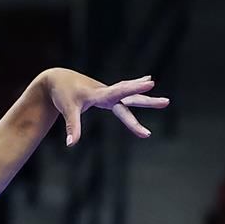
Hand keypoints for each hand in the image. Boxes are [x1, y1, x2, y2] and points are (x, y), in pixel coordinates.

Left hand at [42, 69, 169, 146]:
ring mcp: (107, 93)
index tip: (150, 82)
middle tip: (166, 102)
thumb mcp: (67, 110)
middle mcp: (106, 92)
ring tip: (165, 101)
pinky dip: (135, 87)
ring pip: (129, 96)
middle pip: (129, 97)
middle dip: (147, 101)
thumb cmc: (62, 94)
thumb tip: (71, 144)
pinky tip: (148, 80)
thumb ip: (72, 127)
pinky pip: (124, 92)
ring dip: (145, 98)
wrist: (57, 79)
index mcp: (98, 94)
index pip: (118, 92)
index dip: (133, 88)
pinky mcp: (105, 94)